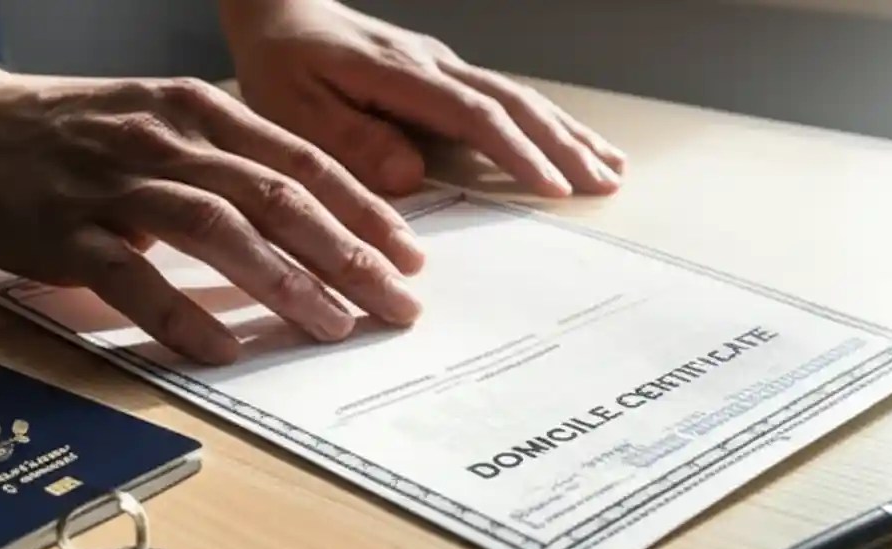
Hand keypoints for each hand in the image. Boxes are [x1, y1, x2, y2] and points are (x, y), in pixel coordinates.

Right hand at [0, 75, 423, 364]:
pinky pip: (132, 277)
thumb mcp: (158, 122)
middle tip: (397, 303)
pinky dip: (181, 314)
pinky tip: (224, 348)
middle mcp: (165, 140)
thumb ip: (225, 160)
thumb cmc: (70, 133)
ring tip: (334, 326)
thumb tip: (305, 215)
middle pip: (276, 198)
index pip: (300, 163)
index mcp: (198, 111)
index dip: (363, 211)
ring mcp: (114, 183)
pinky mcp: (64, 231)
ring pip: (218, 229)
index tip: (409, 255)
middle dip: (348, 254)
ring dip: (284, 281)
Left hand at [220, 0, 626, 197]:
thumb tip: (411, 174)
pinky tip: (569, 141)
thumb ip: (350, 140)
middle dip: (563, 145)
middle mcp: (434, 64)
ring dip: (567, 133)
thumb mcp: (294, 108)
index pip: (474, 114)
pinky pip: (505, 97)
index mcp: (400, 74)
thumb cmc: (282, 63)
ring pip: (519, 97)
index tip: (553, 187)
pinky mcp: (443, 73)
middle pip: (514, 103)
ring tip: (611, 168)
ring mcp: (443, 65)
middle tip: (606, 183)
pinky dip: (545, 123)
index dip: (516, 152)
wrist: (280, 9)